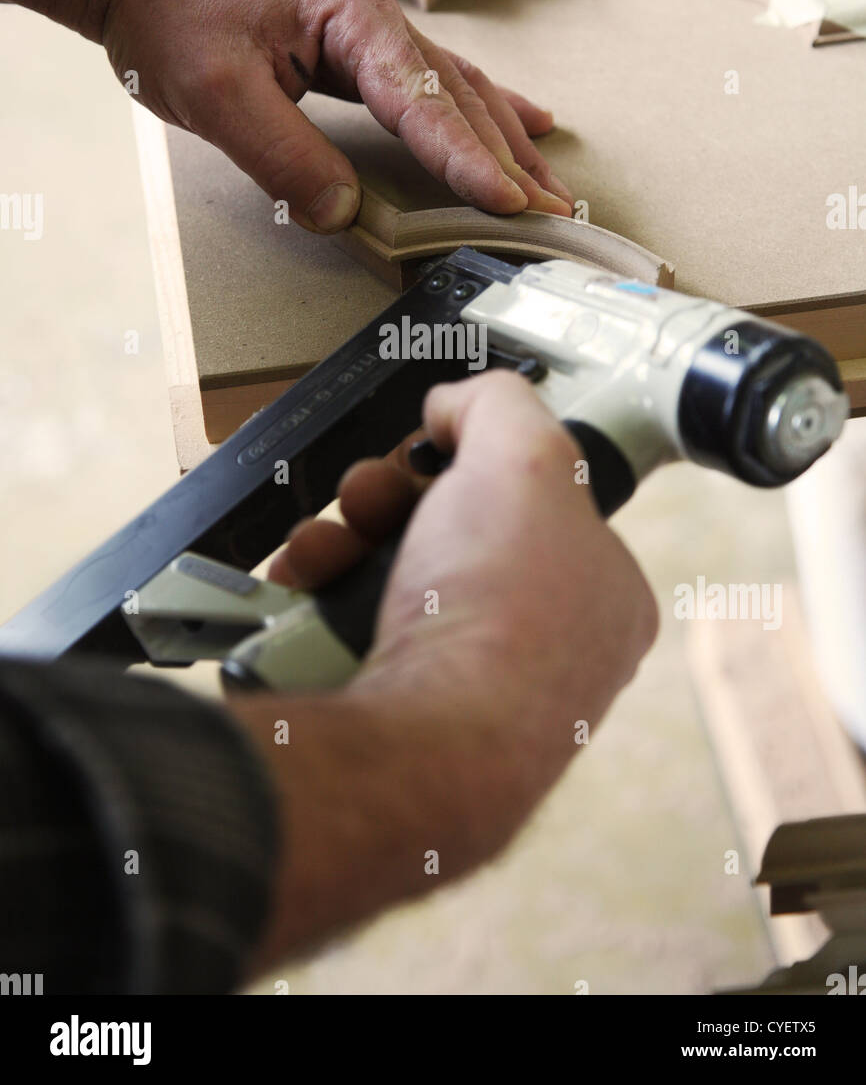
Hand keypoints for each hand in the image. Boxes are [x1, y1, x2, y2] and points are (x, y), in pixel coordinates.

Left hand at [100, 0, 572, 231]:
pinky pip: (440, 81)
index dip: (467, 158)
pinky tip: (525, 124)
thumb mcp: (215, 96)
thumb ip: (283, 158)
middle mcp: (375, 15)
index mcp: (349, 14)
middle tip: (554, 213)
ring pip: (460, 90)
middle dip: (507, 160)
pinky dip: (484, 111)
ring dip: (507, 142)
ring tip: (552, 185)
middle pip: (458, 96)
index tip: (509, 204)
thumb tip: (345, 216)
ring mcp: (374, 28)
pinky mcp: (364, 47)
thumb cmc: (174, 19)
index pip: (421, 99)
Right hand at [270, 370, 656, 828]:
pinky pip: (351, 635)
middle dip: (389, 502)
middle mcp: (543, 648)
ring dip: (342, 544)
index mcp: (600, 591)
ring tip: (324, 546)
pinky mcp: (400, 716)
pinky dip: (318, 604)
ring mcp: (470, 690)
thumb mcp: (525, 454)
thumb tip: (454, 407)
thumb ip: (497, 401)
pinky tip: (305, 590)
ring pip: (392, 583)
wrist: (423, 744)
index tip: (437, 456)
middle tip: (372, 498)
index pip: (533, 501)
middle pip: (451, 535)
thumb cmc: (500, 617)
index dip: (473, 465)